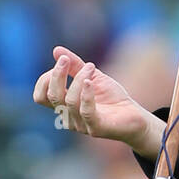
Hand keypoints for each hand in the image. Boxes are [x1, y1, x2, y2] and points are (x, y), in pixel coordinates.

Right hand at [32, 45, 163, 155]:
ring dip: (79, 79)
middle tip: (67, 59)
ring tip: (91, 67)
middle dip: (57, 75)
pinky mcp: (96, 128)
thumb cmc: (112, 98)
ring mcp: (81, 125)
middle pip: (52, 96)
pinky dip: (86, 93)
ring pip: (69, 101)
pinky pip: (86, 111)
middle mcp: (68, 117)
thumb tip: (57, 50)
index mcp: (64, 106)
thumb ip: (75, 65)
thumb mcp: (93, 77)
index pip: (41, 96)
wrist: (136, 117)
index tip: (63, 62)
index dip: (46, 78)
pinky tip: (91, 81)